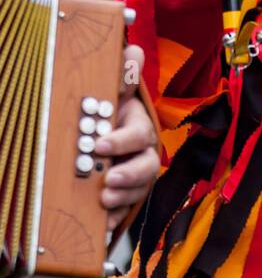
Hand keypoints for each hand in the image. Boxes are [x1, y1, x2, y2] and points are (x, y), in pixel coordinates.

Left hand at [95, 45, 159, 231]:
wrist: (111, 138)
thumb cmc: (114, 116)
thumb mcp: (117, 96)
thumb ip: (124, 77)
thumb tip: (133, 51)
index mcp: (141, 129)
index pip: (138, 135)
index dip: (122, 140)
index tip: (101, 143)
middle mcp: (143, 155)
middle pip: (145, 168)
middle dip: (128, 176)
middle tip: (108, 181)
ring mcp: (136, 177)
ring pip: (137, 191)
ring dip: (122, 199)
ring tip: (104, 202)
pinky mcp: (127, 196)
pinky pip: (125, 210)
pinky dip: (115, 219)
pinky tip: (104, 226)